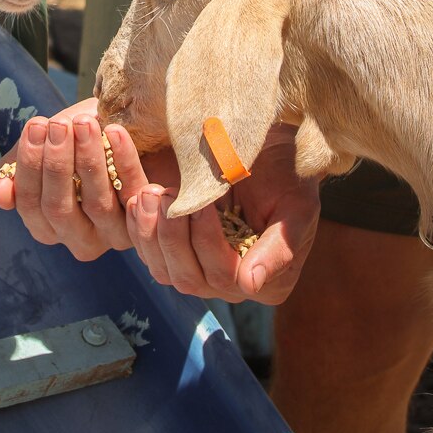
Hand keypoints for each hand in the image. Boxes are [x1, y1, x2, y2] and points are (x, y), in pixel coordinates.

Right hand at [0, 98, 174, 261]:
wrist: (130, 129)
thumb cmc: (80, 141)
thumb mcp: (44, 151)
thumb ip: (17, 171)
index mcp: (48, 227)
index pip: (29, 203)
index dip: (29, 165)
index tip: (35, 125)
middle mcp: (79, 239)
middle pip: (59, 208)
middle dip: (56, 163)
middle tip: (57, 124)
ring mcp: (114, 234)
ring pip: (97, 202)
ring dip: (88, 159)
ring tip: (84, 123)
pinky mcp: (146, 217)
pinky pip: (132, 190)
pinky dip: (123, 159)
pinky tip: (114, 131)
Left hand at [126, 123, 319, 304]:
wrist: (267, 147)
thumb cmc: (290, 175)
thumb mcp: (297, 208)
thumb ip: (279, 247)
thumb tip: (250, 284)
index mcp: (262, 280)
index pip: (226, 276)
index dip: (208, 242)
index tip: (201, 203)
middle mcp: (228, 283)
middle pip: (189, 277)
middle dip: (173, 237)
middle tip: (164, 196)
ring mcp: (198, 268)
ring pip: (163, 269)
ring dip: (150, 233)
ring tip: (148, 195)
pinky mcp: (174, 248)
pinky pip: (149, 251)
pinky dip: (138, 228)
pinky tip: (135, 200)